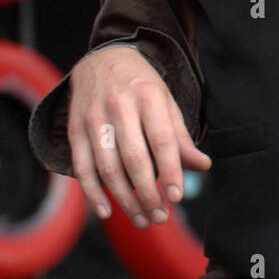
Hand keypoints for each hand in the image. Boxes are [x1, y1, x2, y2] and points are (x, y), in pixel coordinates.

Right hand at [67, 45, 211, 226]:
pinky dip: (92, 193)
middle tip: (161, 216)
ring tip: (142, 219)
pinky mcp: (75, 130)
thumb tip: (203, 165)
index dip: (171, 171)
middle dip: (148, 193)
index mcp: (148, 97)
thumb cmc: (141, 86)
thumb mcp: (166, 101)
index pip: (162, 140)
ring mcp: (94, 119)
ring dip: (124, 200)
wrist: (102, 58)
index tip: (177, 197)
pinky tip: (106, 211)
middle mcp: (119, 107)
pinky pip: (82, 167)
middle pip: (134, 159)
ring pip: (108, 168)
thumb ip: (180, 136)